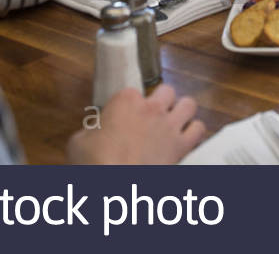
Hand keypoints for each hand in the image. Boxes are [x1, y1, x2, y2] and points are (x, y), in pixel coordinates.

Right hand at [67, 85, 205, 163]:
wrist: (115, 187)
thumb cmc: (94, 163)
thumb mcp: (79, 142)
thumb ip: (90, 131)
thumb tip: (92, 134)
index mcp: (125, 101)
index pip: (132, 91)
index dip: (129, 105)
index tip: (125, 116)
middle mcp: (151, 108)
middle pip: (167, 91)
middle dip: (162, 101)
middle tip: (155, 114)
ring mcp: (169, 125)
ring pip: (189, 104)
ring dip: (183, 112)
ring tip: (175, 121)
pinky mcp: (182, 145)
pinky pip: (199, 129)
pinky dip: (194, 132)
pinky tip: (186, 139)